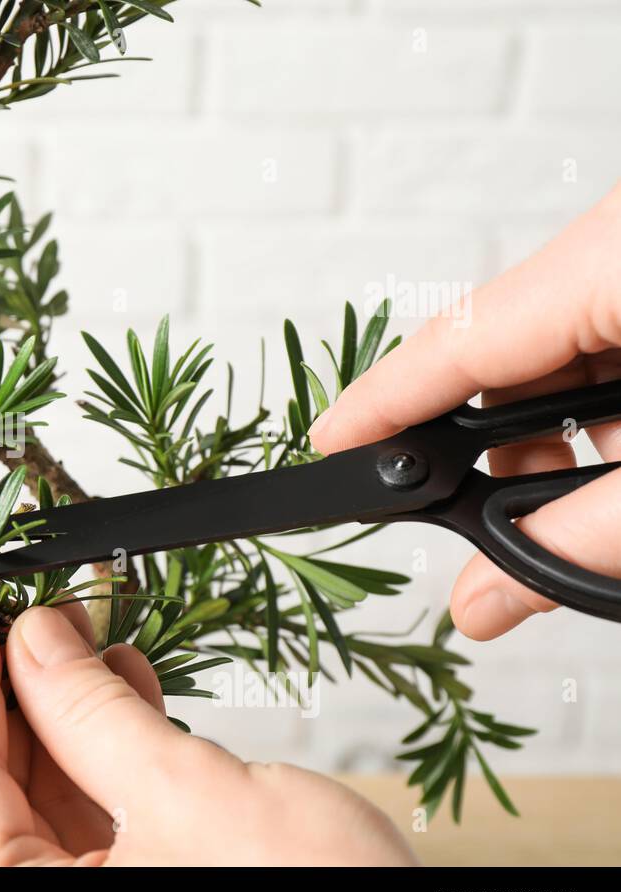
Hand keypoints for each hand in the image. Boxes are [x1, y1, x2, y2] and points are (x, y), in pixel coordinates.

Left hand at [0, 588, 415, 865]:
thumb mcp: (191, 795)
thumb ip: (95, 716)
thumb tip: (34, 641)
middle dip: (12, 685)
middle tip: (30, 606)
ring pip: (45, 796)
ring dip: (65, 708)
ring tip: (87, 636)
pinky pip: (98, 813)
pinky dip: (107, 745)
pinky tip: (129, 687)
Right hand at [309, 183, 620, 640]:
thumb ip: (584, 542)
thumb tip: (481, 605)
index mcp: (617, 259)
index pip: (458, 338)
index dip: (382, 402)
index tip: (327, 449)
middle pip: (507, 349)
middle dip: (497, 450)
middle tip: (494, 532)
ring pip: (563, 351)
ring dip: (567, 439)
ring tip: (595, 511)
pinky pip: (607, 339)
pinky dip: (609, 415)